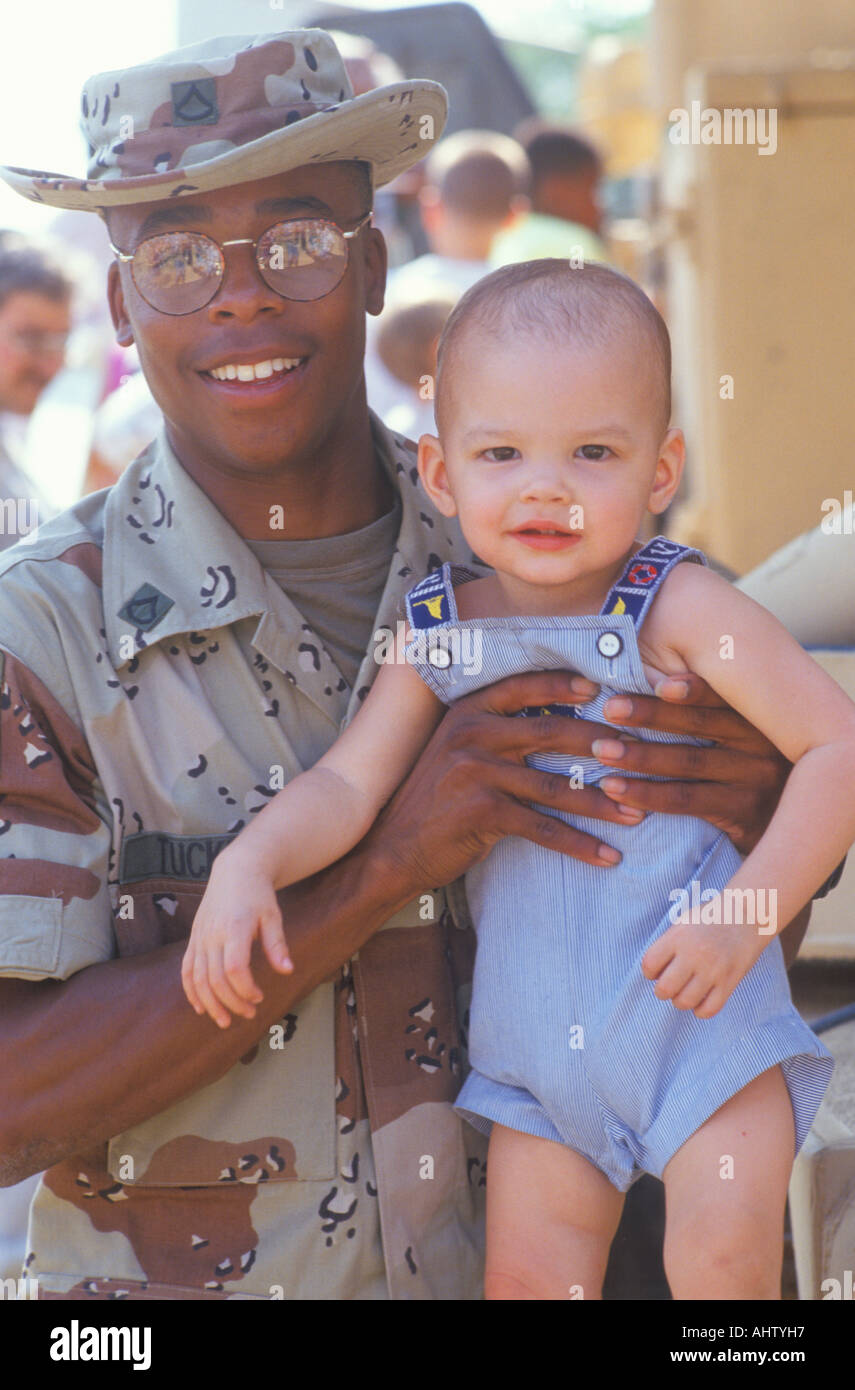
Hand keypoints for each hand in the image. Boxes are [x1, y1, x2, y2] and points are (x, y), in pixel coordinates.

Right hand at [181, 855, 292, 1028]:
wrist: (235, 871)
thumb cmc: (258, 894)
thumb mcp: (273, 915)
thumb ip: (277, 945)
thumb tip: (287, 971)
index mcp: (234, 928)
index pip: (234, 968)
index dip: (245, 989)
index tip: (260, 997)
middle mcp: (212, 934)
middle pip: (215, 979)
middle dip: (232, 1002)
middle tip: (249, 1014)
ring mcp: (200, 938)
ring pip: (198, 979)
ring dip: (211, 1003)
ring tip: (225, 1021)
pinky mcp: (194, 939)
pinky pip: (187, 970)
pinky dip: (191, 991)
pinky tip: (201, 1007)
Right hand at [361, 669, 651, 895]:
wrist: (394, 848)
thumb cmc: (434, 801)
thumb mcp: (456, 752)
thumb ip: (494, 733)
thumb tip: (555, 722)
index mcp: (467, 712)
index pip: (522, 685)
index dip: (563, 684)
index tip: (603, 688)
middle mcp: (471, 734)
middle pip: (551, 731)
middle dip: (601, 744)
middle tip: (642, 754)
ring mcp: (476, 772)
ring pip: (555, 785)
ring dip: (602, 803)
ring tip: (638, 814)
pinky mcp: (482, 812)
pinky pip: (543, 826)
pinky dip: (580, 843)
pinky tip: (608, 856)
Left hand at [592, 673, 788, 852]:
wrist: (785, 830)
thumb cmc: (744, 770)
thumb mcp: (738, 737)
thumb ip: (706, 711)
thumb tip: (644, 678)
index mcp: (756, 714)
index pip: (721, 695)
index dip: (691, 688)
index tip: (656, 680)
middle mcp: (762, 743)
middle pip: (700, 724)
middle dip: (651, 714)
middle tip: (609, 708)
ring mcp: (755, 779)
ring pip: (689, 763)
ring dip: (640, 756)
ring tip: (601, 750)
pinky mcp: (743, 813)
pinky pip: (687, 800)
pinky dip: (647, 793)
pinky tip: (614, 788)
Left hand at [642, 907, 768, 1017]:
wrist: (748, 914)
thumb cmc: (711, 918)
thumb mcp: (684, 922)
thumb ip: (667, 945)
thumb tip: (653, 972)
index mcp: (678, 937)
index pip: (649, 965)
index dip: (650, 972)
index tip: (658, 970)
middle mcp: (694, 954)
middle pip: (664, 989)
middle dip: (663, 991)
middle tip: (670, 984)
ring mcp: (713, 970)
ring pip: (684, 1002)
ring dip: (681, 1001)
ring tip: (686, 991)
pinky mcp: (730, 982)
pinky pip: (709, 1010)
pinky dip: (701, 1010)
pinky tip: (701, 999)